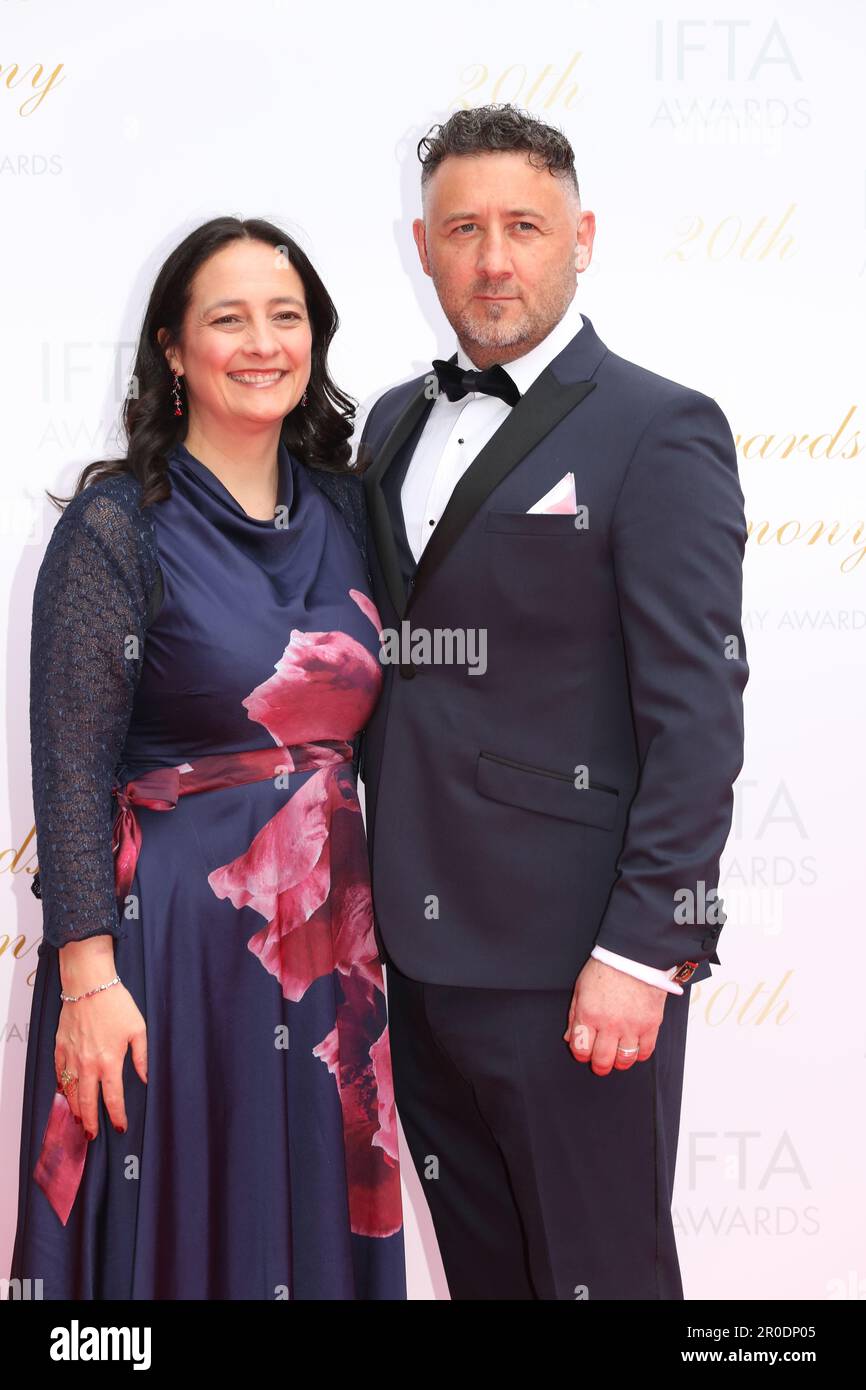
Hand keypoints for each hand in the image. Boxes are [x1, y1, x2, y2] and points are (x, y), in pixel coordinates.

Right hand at [54, 980, 147, 1141]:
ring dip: (75, 1109)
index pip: (113, 1098)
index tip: (121, 1126)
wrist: (89, 985)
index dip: (117, 1116)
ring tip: (80, 1120)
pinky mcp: (60, 1048)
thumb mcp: (138, 1029)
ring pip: (70, 1092)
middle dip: (91, 1122)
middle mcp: (88, 1064)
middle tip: (93, 1135)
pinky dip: (62, 1087)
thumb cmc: (116, 1003)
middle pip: (87, 1102)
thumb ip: (142, 1057)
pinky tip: (65, 1093)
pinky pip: (59, 1074)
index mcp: (110, 1061)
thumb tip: (145, 1078)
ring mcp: (71, 1057)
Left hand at [563, 957, 666, 1075]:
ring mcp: (631, 1026)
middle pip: (602, 1060)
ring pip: (624, 1060)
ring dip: (619, 1063)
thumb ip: (574, 1016)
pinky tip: (634, 1048)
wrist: (634, 955)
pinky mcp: (651, 1024)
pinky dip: (639, 1054)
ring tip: (617, 1057)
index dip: (580, 1054)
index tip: (584, 1052)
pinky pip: (646, 1051)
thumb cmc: (607, 968)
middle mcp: (609, 1024)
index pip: (580, 1049)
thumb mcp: (581, 989)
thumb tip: (570, 1038)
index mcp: (588, 1014)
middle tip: (600, 1063)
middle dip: (599, 1066)